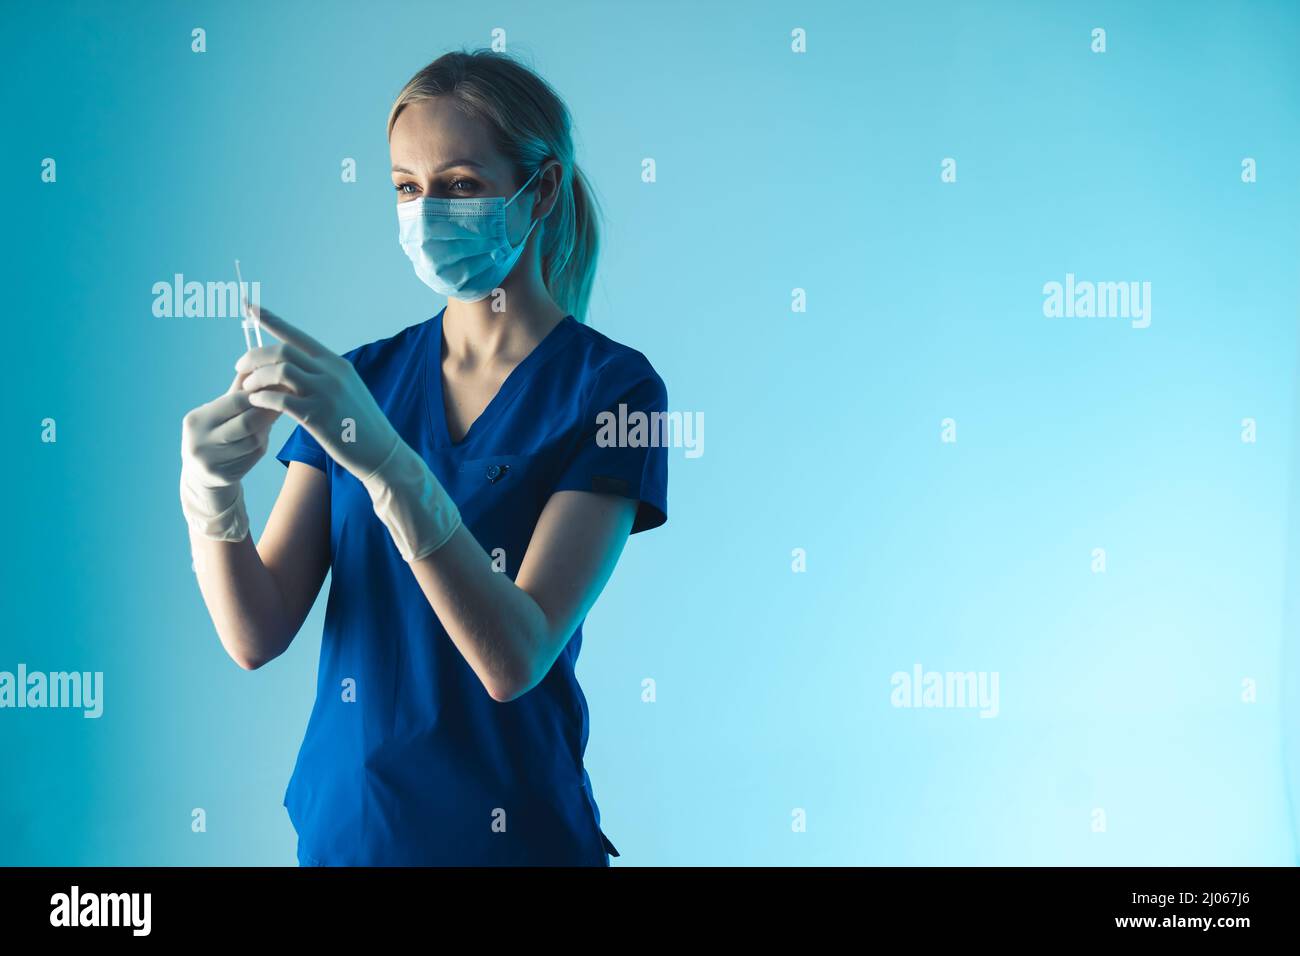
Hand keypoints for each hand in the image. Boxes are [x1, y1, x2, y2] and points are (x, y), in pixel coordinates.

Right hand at [179, 369, 280, 539]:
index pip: (235, 401)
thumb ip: (238, 390)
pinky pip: (253, 455)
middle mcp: (198, 441)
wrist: (200, 472)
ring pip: (253, 440)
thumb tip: (259, 362)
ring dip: (266, 428)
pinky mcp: (223, 476)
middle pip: (246, 423)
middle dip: (268, 410)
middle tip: (287, 400)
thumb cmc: (215, 432)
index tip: (279, 385)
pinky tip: (263, 436)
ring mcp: (210, 461)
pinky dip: (262, 443)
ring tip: (272, 418)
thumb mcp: (220, 411)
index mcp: (196, 420)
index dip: (259, 393)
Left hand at [234, 303, 400, 481]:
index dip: (269, 319)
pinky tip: (255, 404)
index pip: (296, 335)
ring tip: (246, 389)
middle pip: (283, 350)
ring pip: (280, 371)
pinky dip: (262, 399)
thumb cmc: (360, 425)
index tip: (248, 306)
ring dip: (256, 378)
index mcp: (336, 363)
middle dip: (254, 356)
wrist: (382, 452)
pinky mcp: (319, 416)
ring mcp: (326, 393)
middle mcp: (331, 373)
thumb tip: (297, 367)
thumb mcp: (346, 390)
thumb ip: (323, 375)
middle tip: (239, 367)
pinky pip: (280, 401)